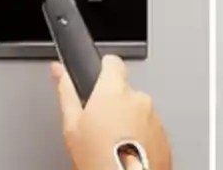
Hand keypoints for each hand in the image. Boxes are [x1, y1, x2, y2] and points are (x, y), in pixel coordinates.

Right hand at [53, 56, 171, 169]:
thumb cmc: (99, 161)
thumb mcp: (72, 125)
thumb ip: (66, 92)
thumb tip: (58, 70)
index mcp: (114, 91)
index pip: (112, 62)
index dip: (102, 69)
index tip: (97, 79)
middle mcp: (138, 99)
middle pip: (124, 92)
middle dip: (113, 105)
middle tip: (99, 127)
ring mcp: (154, 118)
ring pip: (138, 112)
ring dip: (128, 123)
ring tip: (113, 145)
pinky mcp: (165, 136)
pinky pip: (150, 129)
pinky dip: (140, 137)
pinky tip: (127, 153)